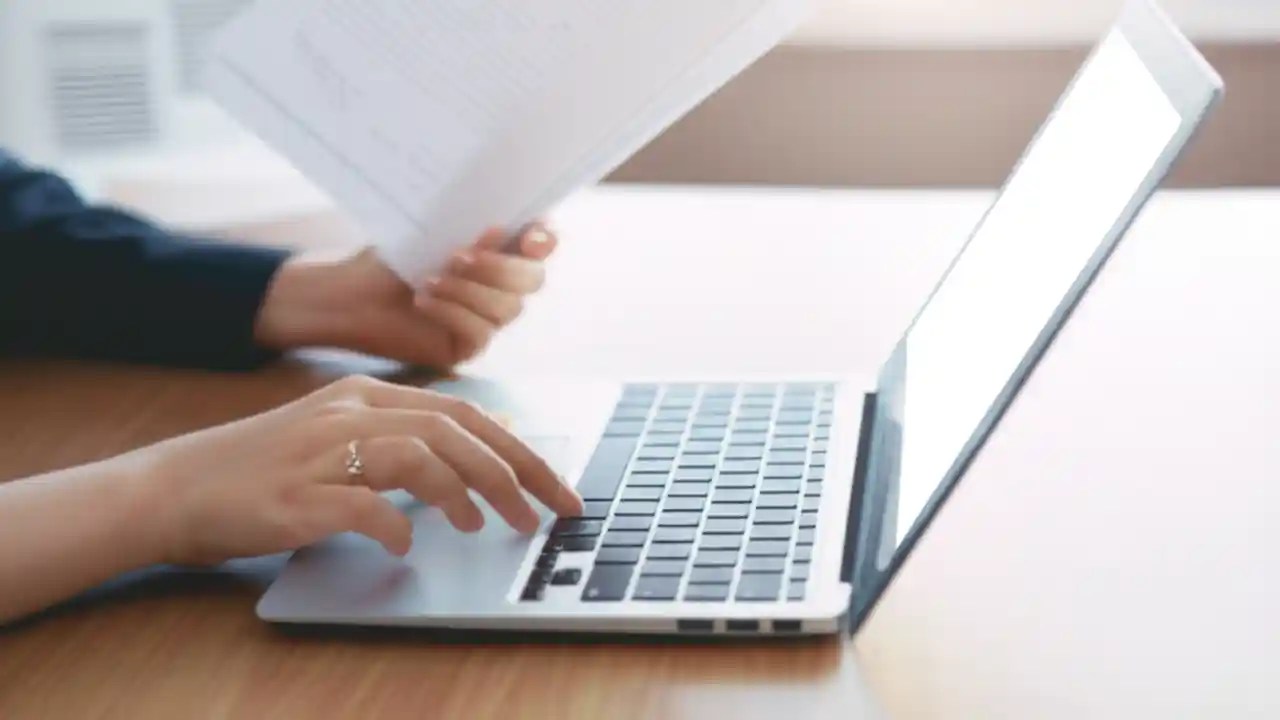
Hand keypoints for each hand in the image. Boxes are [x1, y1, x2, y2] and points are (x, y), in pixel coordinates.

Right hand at [135, 375, 582, 565]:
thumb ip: (399, 441)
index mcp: (364, 396)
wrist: (174, 487)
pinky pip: (363, 506)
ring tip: (485, 526)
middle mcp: (348, 413)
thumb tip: (473, 460)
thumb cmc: (264, 470)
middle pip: (454, 430)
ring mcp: (320, 452)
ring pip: (418, 454)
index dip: (519, 450)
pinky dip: (396, 525)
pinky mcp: (295, 497)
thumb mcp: (338, 438)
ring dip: (464, 492)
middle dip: (512, 472)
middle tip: (545, 513)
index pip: (464, 413)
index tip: (557, 486)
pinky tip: (406, 545)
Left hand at [254, 224, 557, 368]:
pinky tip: (424, 300)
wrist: (349, 293)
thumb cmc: (390, 257)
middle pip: (533, 279)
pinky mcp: (468, 346)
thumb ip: (470, 226)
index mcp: (500, 248)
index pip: (542, 242)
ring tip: (430, 278)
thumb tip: (500, 228)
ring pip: (508, 308)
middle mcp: (501, 284)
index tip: (531, 236)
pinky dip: (453, 312)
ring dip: (469, 290)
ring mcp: (488, 318)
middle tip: (460, 256)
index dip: (545, 239)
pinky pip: (480, 332)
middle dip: (501, 268)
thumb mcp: (431, 230)